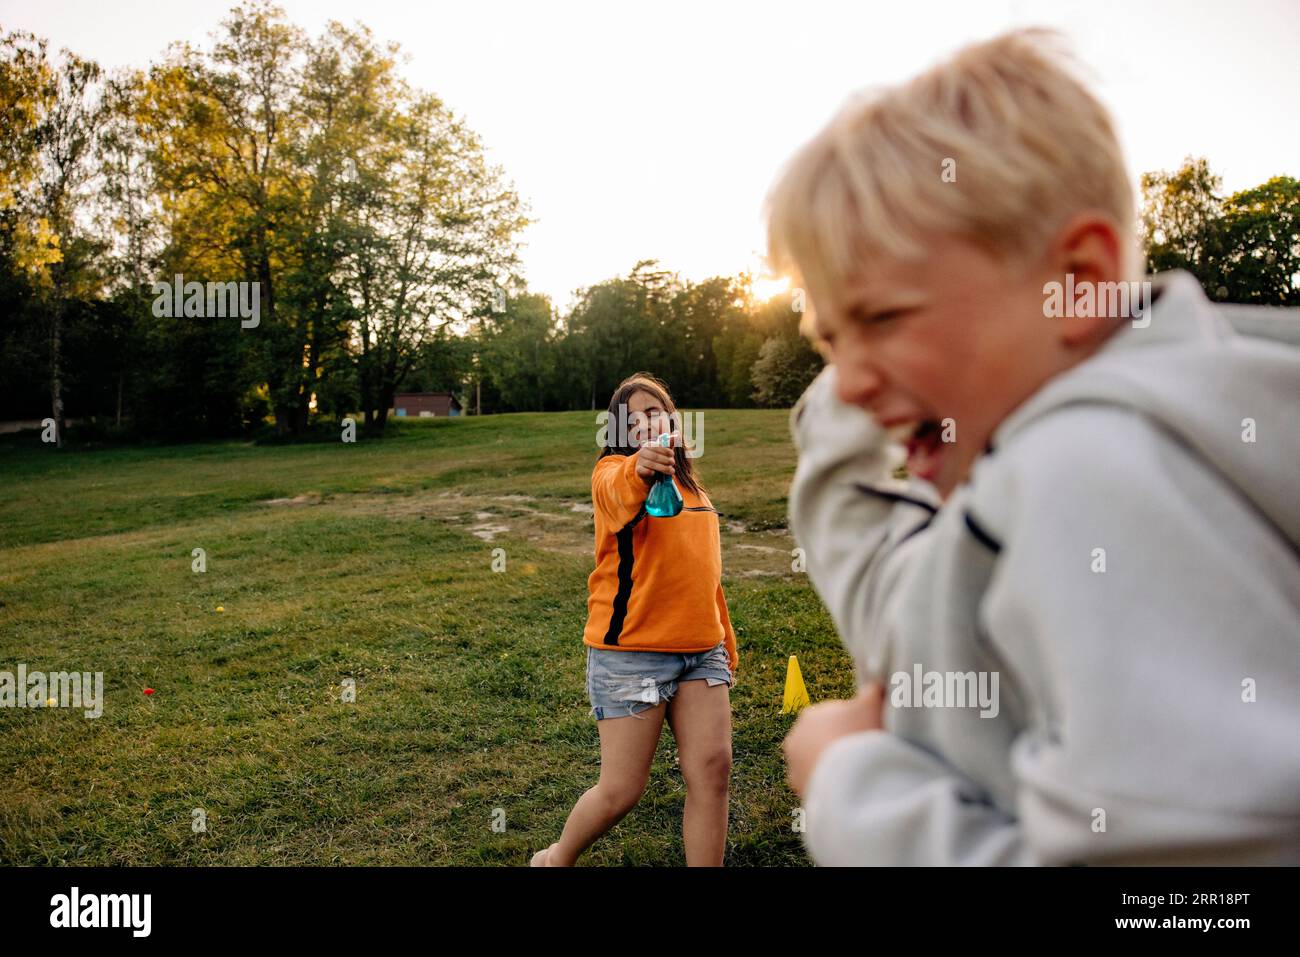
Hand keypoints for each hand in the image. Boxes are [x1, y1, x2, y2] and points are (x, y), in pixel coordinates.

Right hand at [634, 432, 677, 483]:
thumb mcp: (665, 450)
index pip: (657, 446)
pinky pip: (645, 471)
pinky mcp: (639, 470)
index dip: (666, 450)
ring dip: (663, 468)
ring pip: (651, 464)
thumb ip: (670, 442)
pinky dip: (650, 472)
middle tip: (673, 463)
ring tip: (672, 471)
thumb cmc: (658, 458)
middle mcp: (642, 452)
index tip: (672, 454)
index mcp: (648, 445)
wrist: (648, 470)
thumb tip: (677, 433)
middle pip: (655, 456)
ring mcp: (640, 461)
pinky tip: (655, 473)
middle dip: (666, 460)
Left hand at [783, 682, 884, 798]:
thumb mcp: (873, 705)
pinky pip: (813, 781)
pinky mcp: (795, 784)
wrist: (847, 778)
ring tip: (851, 771)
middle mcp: (795, 735)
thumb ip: (874, 690)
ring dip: (830, 763)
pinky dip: (825, 782)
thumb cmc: (859, 737)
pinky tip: (841, 784)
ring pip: (815, 759)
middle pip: (822, 737)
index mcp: (811, 714)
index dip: (854, 724)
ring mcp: (793, 761)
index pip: (835, 716)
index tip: (867, 734)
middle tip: (860, 753)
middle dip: (838, 743)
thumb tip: (878, 682)